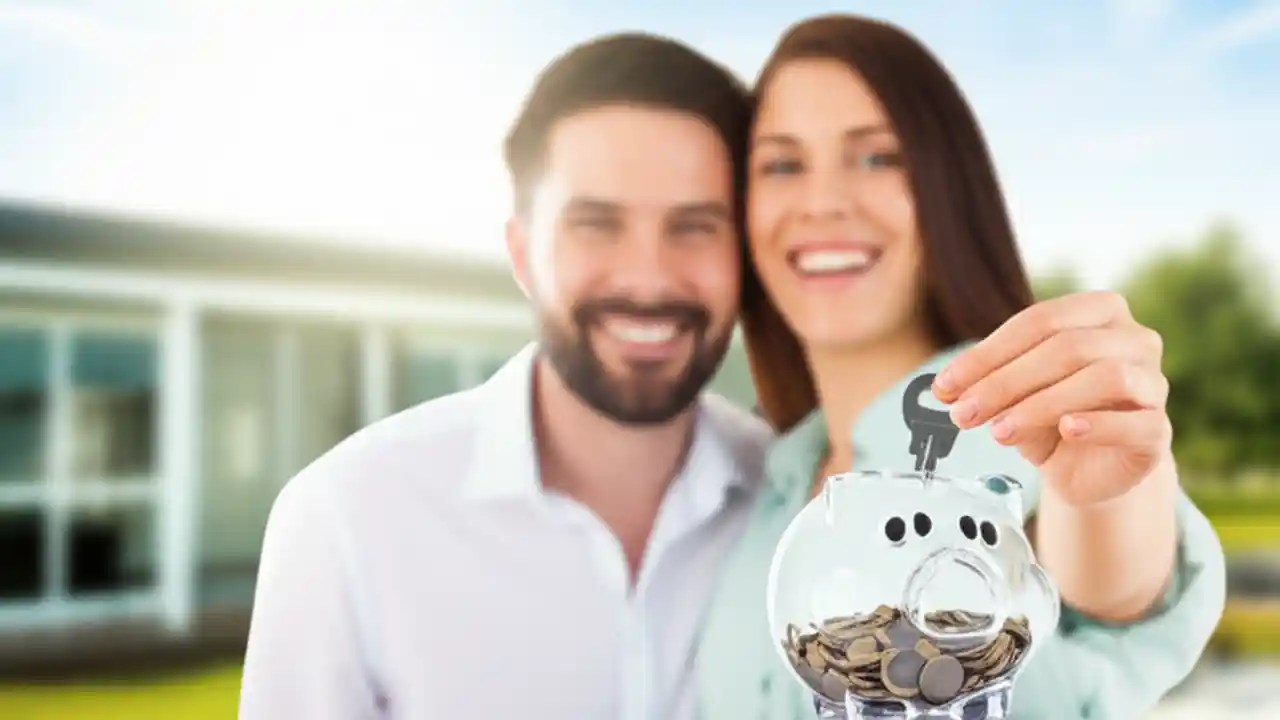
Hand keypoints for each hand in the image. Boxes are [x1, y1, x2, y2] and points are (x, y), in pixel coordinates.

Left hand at [931, 291, 1171, 505]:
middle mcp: (1134, 339)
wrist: (1090, 469)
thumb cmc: (1050, 417)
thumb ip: (989, 387)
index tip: (944, 386)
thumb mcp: (1014, 397)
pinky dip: (1097, 423)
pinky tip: (1066, 429)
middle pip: (1068, 347)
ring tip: (999, 432)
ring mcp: (1153, 383)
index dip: (987, 353)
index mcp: (1098, 312)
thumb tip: (946, 389)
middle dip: (1005, 382)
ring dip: (1042, 404)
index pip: (1039, 321)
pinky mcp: (1159, 430)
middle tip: (963, 413)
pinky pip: (1137, 421)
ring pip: (1104, 377)